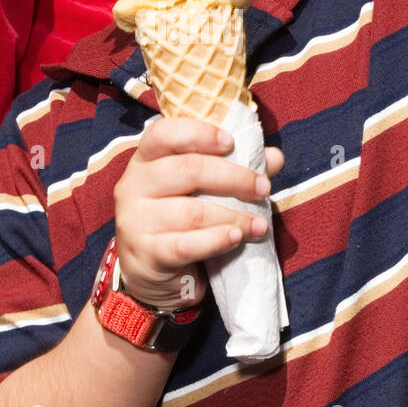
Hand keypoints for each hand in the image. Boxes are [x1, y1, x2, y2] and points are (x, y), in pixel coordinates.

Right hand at [113, 116, 283, 311]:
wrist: (150, 273)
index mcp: (145, 160)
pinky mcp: (146, 253)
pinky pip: (187, 244)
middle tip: (263, 188)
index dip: (199, 133)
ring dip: (234, 216)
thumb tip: (274, 157)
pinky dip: (217, 240)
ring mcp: (135, 220)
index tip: (231, 142)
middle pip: (187, 170)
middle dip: (233, 178)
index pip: (163, 134)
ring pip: (192, 212)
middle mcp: (133, 185)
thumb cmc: (177, 221)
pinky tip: (236, 238)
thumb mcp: (201, 191)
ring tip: (259, 224)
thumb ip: (234, 169)